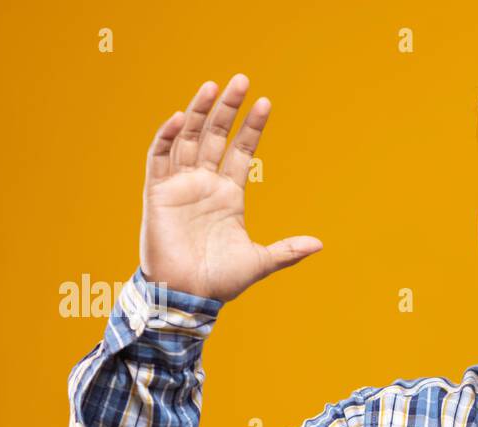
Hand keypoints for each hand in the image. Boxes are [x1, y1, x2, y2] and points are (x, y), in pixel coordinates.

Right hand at [139, 75, 321, 301]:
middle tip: (241, 79)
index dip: (252, 127)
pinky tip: (180, 118)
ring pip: (188, 139)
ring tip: (213, 86)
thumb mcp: (259, 261)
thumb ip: (287, 251)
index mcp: (229, 195)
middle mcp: (204, 184)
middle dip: (228, 109)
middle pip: (216, 136)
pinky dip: (167, 137)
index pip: (242, 151)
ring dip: (199, 112)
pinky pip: (159, 157)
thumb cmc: (220, 281)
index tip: (266, 103)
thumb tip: (320, 244)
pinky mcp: (157, 192)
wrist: (188, 295)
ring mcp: (180, 185)